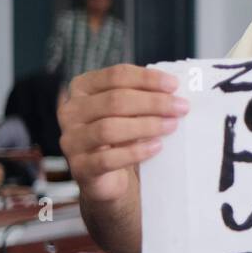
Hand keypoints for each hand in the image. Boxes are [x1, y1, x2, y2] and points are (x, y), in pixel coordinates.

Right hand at [58, 64, 185, 202]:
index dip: (147, 79)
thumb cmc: (121, 136)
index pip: (115, 76)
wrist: (108, 176)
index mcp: (83, 88)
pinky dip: (136, 152)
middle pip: (114, 101)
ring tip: (171, 125)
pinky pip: (108, 159)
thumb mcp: (129, 112)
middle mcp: (71, 111)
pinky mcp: (80, 167)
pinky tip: (156, 147)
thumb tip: (174, 92)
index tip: (174, 85)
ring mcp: (72, 140)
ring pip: (109, 128)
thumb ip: (142, 98)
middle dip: (152, 102)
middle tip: (180, 107)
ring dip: (146, 126)